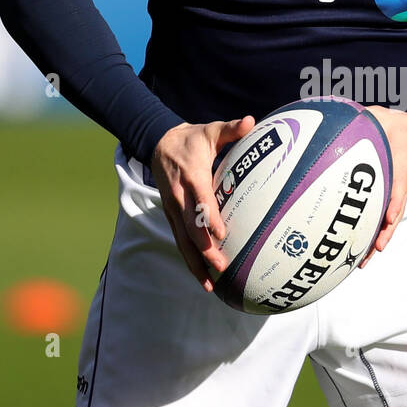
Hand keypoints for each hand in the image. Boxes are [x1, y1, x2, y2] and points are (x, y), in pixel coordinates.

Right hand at [150, 116, 255, 289]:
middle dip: (204, 248)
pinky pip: (180, 241)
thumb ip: (230, 129)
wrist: (157, 143)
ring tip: (210, 285)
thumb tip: (249, 121)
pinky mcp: (171, 216)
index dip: (208, 217)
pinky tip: (204, 280)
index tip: (221, 234)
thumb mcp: (210, 130)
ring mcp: (172, 209)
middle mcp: (179, 196)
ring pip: (182, 240)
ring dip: (195, 263)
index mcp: (191, 176)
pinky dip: (190, 261)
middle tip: (221, 266)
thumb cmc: (192, 139)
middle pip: (190, 226)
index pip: (200, 199)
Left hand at [359, 107, 406, 267]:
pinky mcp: (396, 198)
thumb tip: (339, 118)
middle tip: (374, 249)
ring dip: (380, 239)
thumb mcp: (385, 117)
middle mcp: (403, 183)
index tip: (389, 217)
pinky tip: (362, 250)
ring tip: (364, 261)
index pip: (400, 184)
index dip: (395, 201)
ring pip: (392, 219)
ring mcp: (401, 193)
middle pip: (396, 211)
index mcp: (402, 162)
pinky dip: (378, 233)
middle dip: (385, 231)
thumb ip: (366, 118)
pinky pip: (387, 217)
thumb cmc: (402, 126)